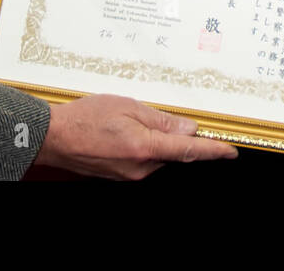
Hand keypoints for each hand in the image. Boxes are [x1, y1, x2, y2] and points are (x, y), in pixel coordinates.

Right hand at [34, 93, 237, 179]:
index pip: (189, 152)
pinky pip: (142, 161)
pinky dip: (141, 146)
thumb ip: (161, 120)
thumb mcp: (127, 107)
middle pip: (172, 152)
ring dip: (153, 140)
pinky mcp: (121, 177)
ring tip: (126, 121)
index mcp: (145, 148)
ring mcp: (130, 175)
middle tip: (152, 115)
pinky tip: (122, 133)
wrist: (54, 138)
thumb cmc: (85, 118)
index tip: (230, 151)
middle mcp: (141, 168)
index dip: (213, 151)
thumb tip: (188, 130)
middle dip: (171, 135)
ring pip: (157, 156)